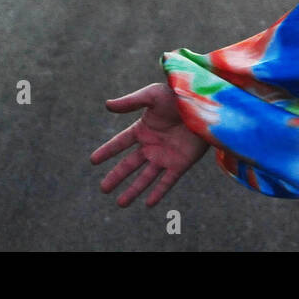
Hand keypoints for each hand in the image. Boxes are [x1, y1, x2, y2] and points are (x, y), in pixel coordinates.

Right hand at [91, 82, 208, 206]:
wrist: (205, 103)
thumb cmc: (178, 95)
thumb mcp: (152, 95)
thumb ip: (130, 102)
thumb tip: (107, 105)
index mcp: (144, 129)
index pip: (120, 143)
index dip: (107, 151)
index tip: (92, 161)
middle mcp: (152, 145)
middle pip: (130, 164)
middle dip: (116, 176)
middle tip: (103, 189)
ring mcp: (166, 155)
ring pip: (146, 177)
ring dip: (134, 190)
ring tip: (120, 203)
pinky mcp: (181, 163)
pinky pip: (167, 181)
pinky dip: (158, 192)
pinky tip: (148, 203)